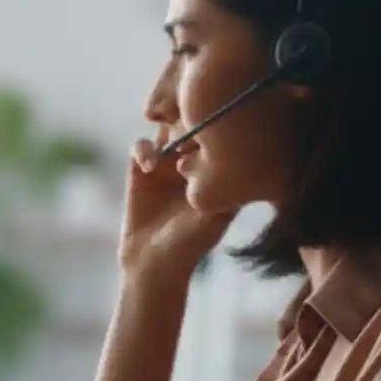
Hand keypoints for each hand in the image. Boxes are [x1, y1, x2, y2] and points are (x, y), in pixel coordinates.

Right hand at [119, 127, 235, 284]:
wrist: (153, 263)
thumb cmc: (191, 243)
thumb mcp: (216, 214)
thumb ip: (223, 184)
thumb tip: (241, 152)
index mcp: (214, 168)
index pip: (218, 131)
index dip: (215, 121)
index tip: (212, 132)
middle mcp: (190, 161)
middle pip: (191, 120)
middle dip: (189, 116)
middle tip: (188, 127)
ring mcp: (164, 164)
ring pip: (165, 127)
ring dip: (165, 127)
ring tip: (171, 141)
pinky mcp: (140, 171)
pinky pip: (139, 146)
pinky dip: (143, 149)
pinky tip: (150, 165)